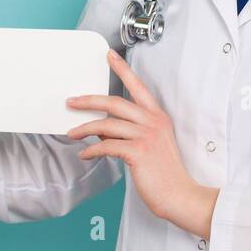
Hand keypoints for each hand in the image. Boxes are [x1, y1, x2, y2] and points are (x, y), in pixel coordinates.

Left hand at [66, 49, 218, 237]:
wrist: (179, 195)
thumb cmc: (164, 174)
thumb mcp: (150, 145)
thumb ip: (129, 132)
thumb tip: (102, 127)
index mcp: (157, 117)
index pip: (138, 87)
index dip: (122, 70)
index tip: (109, 56)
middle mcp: (153, 121)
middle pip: (114, 102)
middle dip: (89, 100)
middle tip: (71, 102)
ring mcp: (146, 135)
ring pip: (106, 124)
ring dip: (84, 128)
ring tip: (72, 133)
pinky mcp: (138, 151)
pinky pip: (106, 145)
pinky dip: (92, 150)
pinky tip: (85, 155)